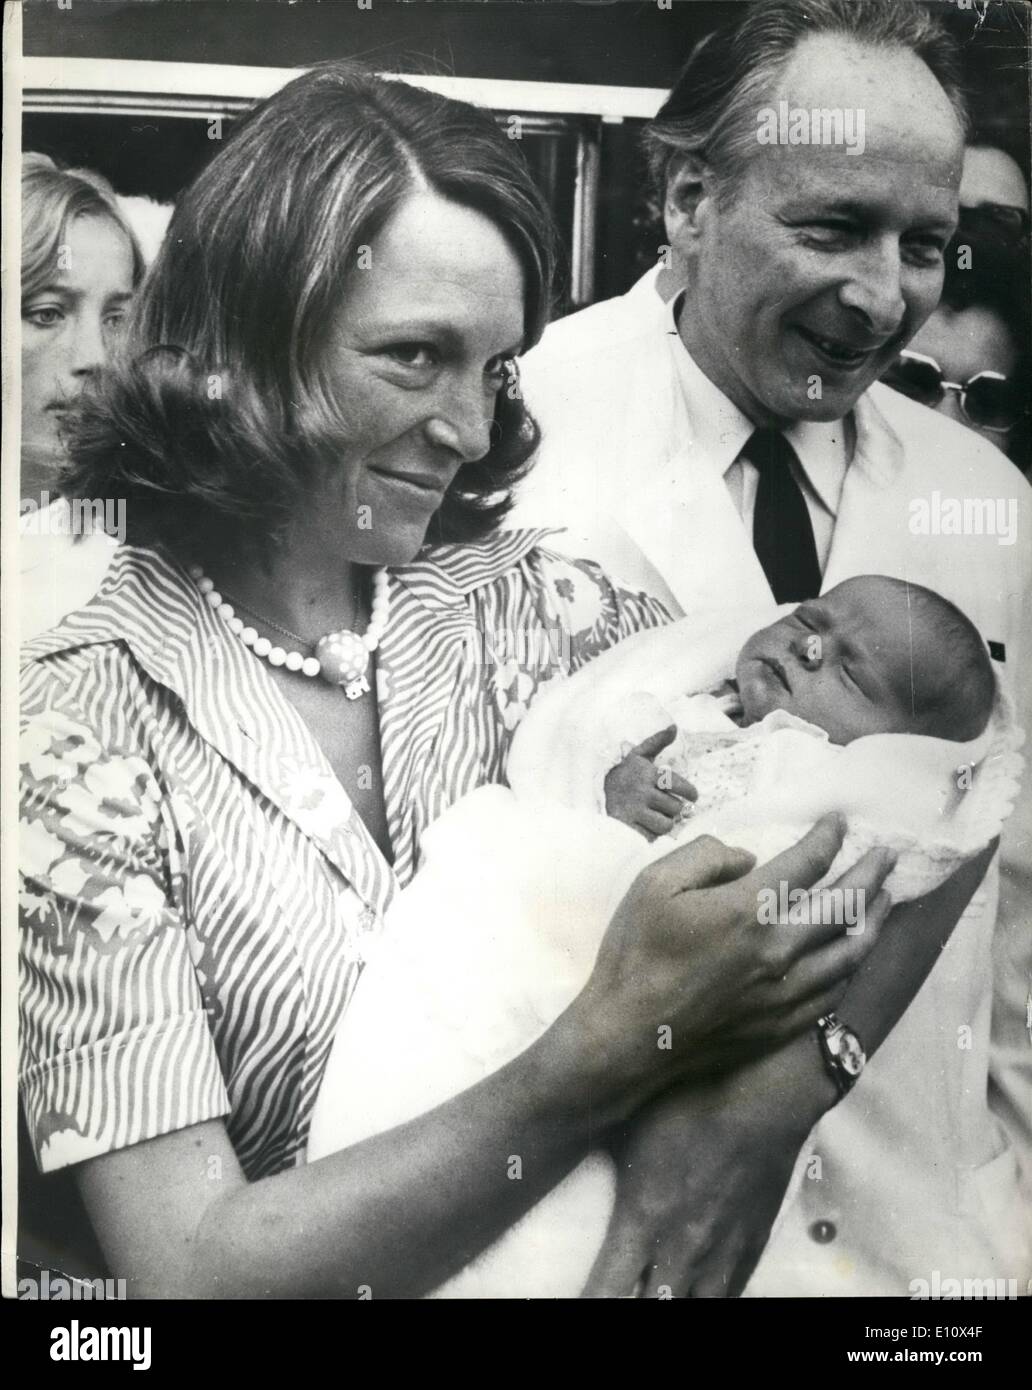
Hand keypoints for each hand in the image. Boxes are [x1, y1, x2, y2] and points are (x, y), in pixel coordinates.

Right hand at [567, 814, 894, 1097]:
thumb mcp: (653, 883)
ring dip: (873, 921)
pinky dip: (850, 967)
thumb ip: (706, 855)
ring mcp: (785, 993)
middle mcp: (779, 951)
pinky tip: (851, 956)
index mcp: (748, 910)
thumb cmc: (634, 955)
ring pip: (850, 953)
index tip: (839, 821)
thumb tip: (748, 858)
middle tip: (887, 855)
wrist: (627, 1038)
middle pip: (844, 906)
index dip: (828, 837)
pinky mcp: (782, 1025)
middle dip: (870, 874)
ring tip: (886, 900)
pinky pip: (833, 992)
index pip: (807, 863)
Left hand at [585, 1040, 827, 1297]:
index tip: (580, 1303)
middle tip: (617, 1297)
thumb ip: (597, 1152)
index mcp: (641, 1220)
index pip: (606, 1293)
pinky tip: (696, 1294)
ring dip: (672, 1305)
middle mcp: (680, 1248)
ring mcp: (721, 1252)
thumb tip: (556, 1144)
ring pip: (695, 1310)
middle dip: (631, 1310)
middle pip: (653, 1309)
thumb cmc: (690, 1100)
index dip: (589, 1306)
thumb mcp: (627, 1124)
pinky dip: (709, 1299)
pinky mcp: (752, 1244)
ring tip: (656, 1296)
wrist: (762, 1097)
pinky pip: (731, 1295)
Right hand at [604, 726, 696, 840]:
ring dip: (664, 822)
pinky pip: (652, 836)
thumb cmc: (623, 774)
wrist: (594, 793)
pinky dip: (651, 833)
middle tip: (665, 806)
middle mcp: (641, 791)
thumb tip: (674, 727)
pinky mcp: (627, 827)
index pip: (680, 785)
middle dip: (673, 808)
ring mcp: (633, 810)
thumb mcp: (638, 756)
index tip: (692, 796)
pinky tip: (643, 824)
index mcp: (648, 773)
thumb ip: (657, 742)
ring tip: (655, 815)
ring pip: (666, 825)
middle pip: (676, 808)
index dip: (690, 792)